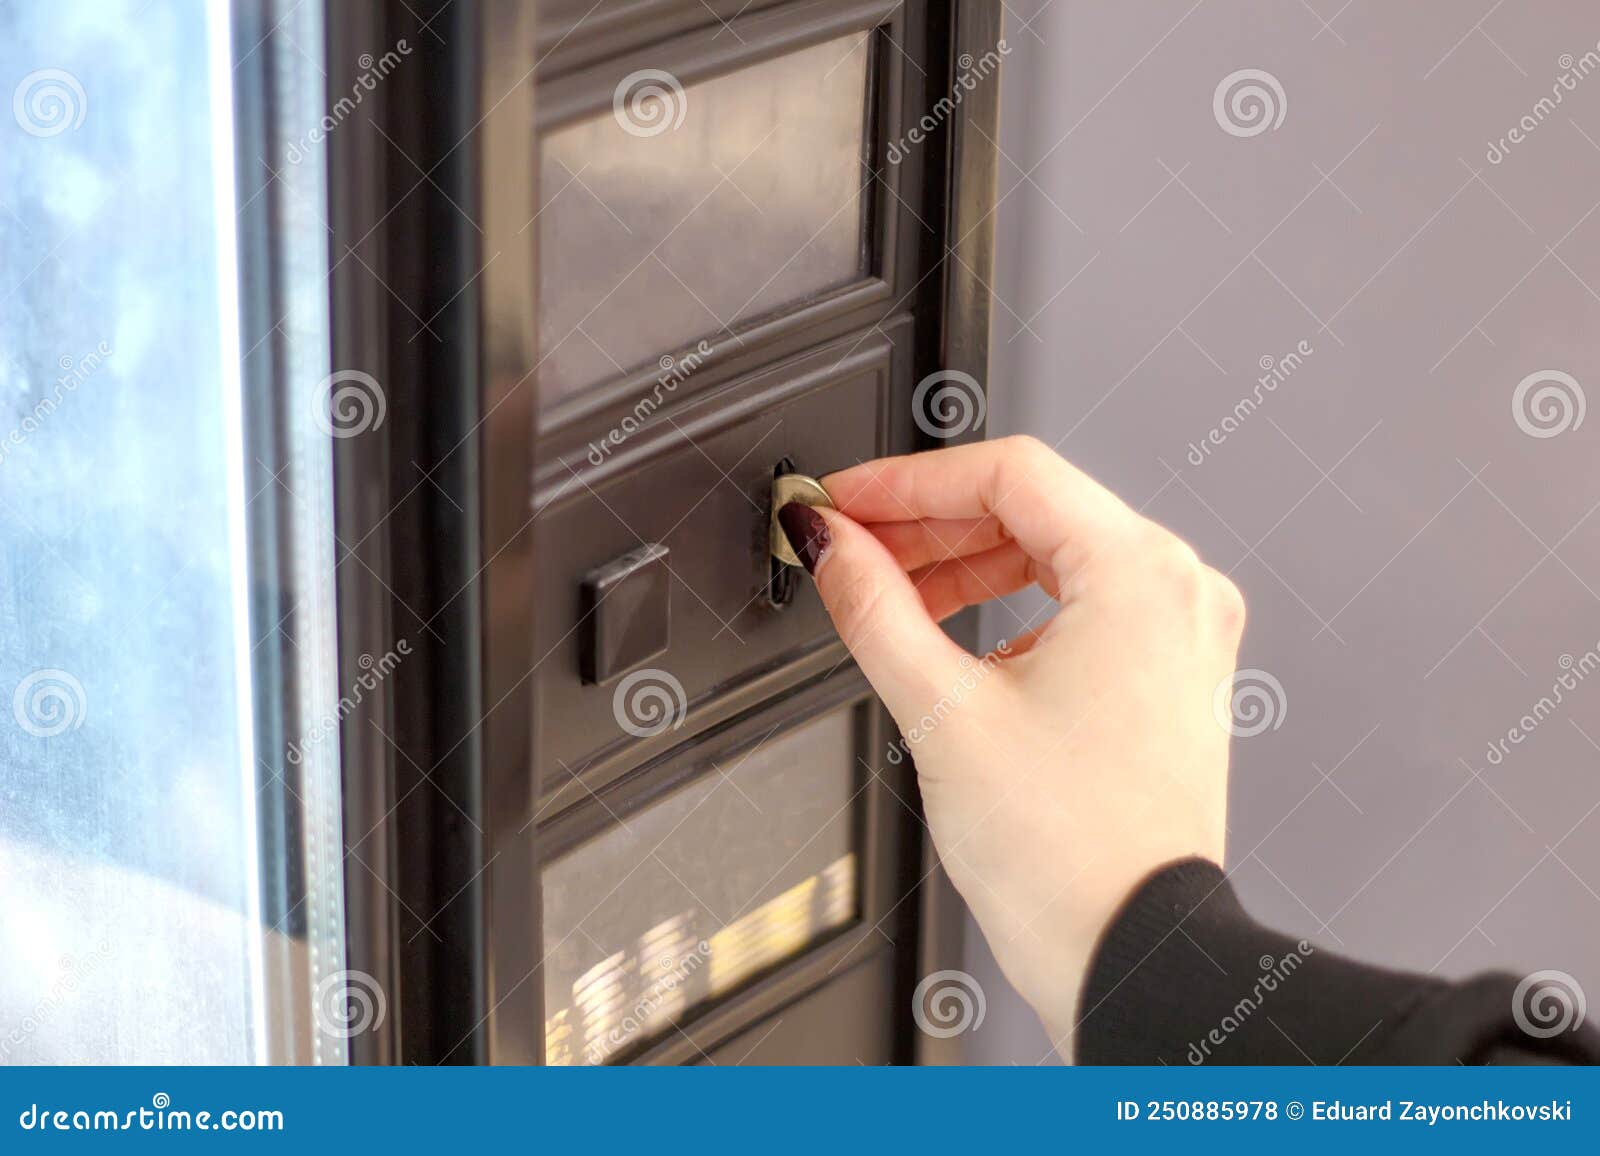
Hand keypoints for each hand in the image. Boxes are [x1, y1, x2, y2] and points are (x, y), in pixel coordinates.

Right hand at [777, 437, 1243, 1046]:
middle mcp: (1177, 590)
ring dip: (963, 565)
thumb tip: (829, 543)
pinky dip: (1008, 606)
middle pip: (1033, 509)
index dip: (906, 480)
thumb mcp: (943, 713)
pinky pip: (1079, 604)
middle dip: (927, 524)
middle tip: (849, 542)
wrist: (1129, 955)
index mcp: (1141, 575)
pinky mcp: (1167, 675)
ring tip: (887, 591)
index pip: (1009, 473)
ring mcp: (1181, 634)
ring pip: (1054, 555)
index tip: (843, 499)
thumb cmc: (1071, 857)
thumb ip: (873, 606)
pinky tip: (950, 635)